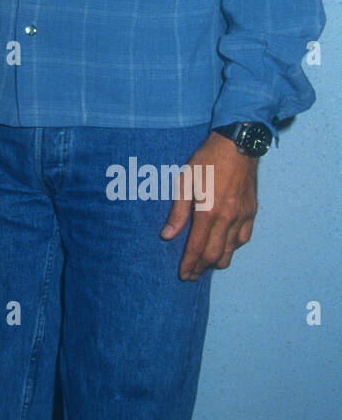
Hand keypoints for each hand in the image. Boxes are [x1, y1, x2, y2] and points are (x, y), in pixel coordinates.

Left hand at [160, 133, 257, 280]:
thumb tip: (167, 236)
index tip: (183, 275)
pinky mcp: (251, 212)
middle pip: (215, 255)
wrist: (237, 145)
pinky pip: (243, 239)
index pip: (197, 248)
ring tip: (205, 265)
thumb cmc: (207, 160)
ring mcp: (242, 217)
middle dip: (201, 268)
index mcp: (208, 212)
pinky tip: (225, 248)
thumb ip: (178, 212)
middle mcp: (227, 219)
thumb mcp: (185, 181)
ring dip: (217, 262)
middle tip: (191, 275)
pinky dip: (232, 248)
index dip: (189, 264)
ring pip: (231, 251)